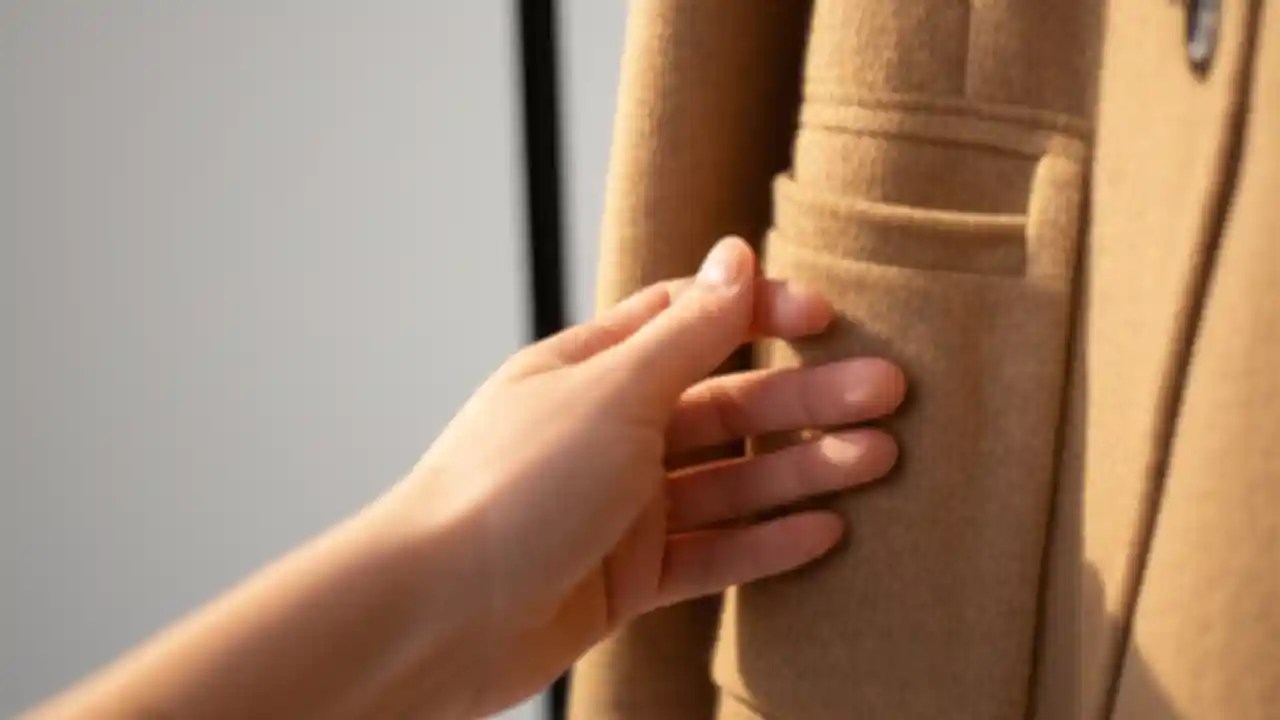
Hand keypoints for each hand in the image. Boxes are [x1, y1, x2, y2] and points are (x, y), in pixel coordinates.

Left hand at [387, 236, 906, 714]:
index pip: (691, 320)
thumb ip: (685, 332)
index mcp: (593, 369)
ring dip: (803, 470)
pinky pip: (711, 554)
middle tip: (889, 392)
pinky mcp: (627, 577)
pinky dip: (765, 543)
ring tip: (881, 458)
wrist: (437, 615)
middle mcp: (610, 432)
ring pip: (730, 481)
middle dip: (807, 396)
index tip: (827, 316)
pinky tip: (825, 531)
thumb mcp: (611, 392)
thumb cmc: (511, 485)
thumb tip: (735, 254)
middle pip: (727, 405)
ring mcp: (620, 507)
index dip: (759, 312)